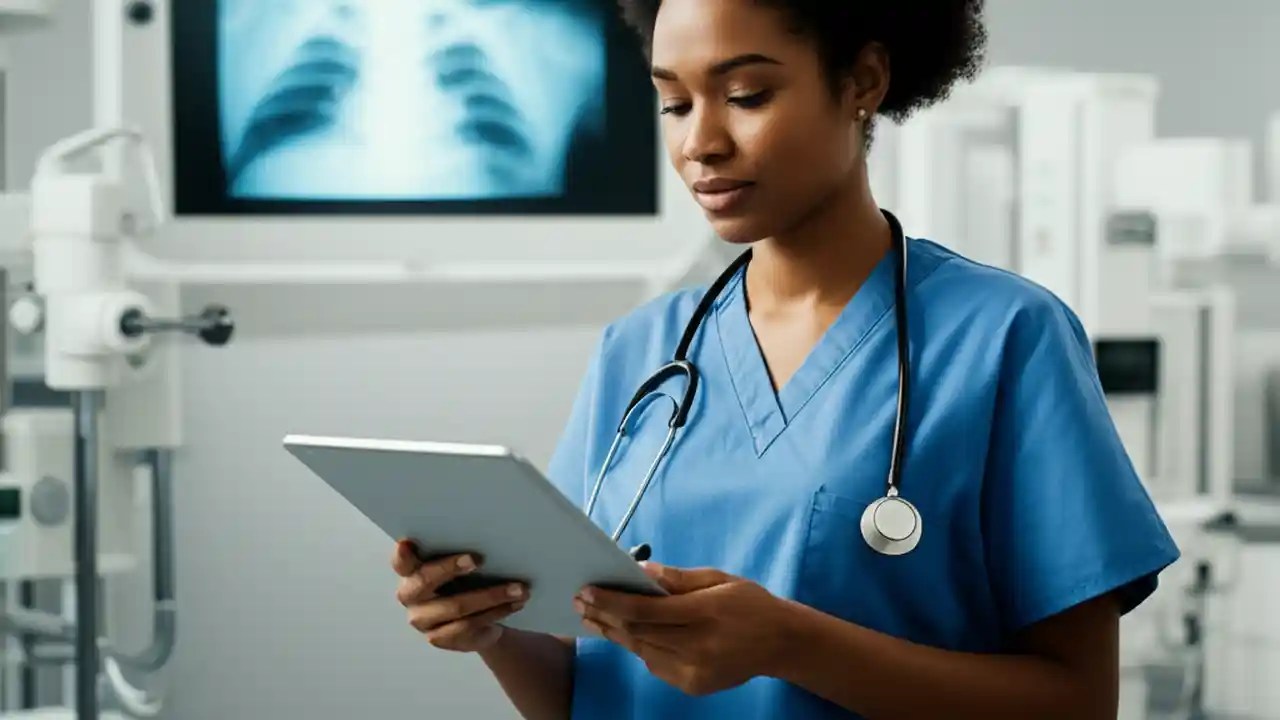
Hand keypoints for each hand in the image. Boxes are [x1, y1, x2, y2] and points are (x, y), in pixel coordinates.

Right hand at [391, 540, 528, 652]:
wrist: (480, 617)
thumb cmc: (468, 579)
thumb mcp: (462, 564)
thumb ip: (461, 550)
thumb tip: (488, 532)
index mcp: (410, 571)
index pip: (400, 561)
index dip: (402, 554)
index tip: (408, 543)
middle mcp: (410, 596)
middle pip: (425, 582)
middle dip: (451, 568)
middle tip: (478, 559)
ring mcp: (423, 621)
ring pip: (456, 608)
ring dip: (492, 597)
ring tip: (520, 589)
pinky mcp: (440, 639)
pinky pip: (469, 627)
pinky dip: (496, 615)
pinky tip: (515, 605)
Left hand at [574, 563, 791, 695]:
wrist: (781, 643)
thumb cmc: (749, 603)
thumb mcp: (719, 579)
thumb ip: (678, 578)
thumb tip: (640, 572)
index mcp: (705, 614)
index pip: (646, 611)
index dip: (612, 601)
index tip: (588, 591)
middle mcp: (698, 646)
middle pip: (637, 633)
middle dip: (604, 616)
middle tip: (580, 602)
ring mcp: (694, 671)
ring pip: (641, 651)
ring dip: (615, 633)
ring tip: (593, 617)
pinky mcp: (693, 686)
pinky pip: (655, 665)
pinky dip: (639, 648)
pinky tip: (626, 634)